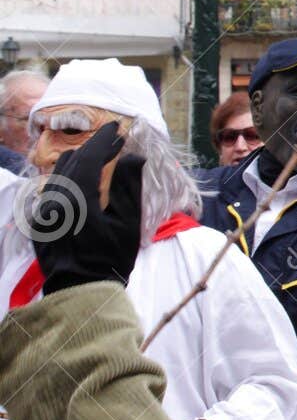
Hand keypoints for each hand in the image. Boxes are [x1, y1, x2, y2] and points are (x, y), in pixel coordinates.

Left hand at [29, 123, 143, 294]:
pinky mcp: (39, 222)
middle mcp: (54, 200)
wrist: (81, 291)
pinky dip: (67, 178)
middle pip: (72, 162)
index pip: (89, 157)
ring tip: (98, 155)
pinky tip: (81, 181)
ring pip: (58, 174)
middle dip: (94, 147)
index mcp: (77, 198)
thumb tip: (133, 156)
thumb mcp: (128, 221)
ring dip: (79, 160)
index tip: (118, 128)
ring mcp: (43, 212)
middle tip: (113, 138)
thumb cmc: (111, 257)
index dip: (104, 140)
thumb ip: (128, 185)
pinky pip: (51, 190)